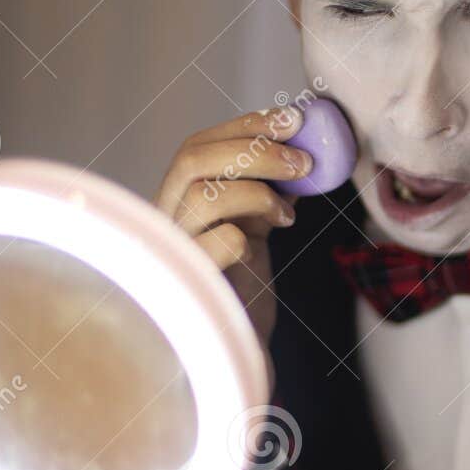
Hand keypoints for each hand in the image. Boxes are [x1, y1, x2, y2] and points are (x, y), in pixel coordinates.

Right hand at [155, 103, 310, 361]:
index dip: (245, 125)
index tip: (293, 118)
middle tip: (304, 159)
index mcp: (176, 202)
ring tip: (286, 214)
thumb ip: (267, 190)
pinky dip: (247, 235)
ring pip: (203, 195)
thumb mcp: (255, 228)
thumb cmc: (243, 290)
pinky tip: (259, 250)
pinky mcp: (193, 286)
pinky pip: (220, 243)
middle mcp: (165, 222)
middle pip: (193, 159)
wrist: (238, 352)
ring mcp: (173, 253)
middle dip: (255, 148)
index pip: (197, 146)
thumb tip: (305, 147)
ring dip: (257, 191)